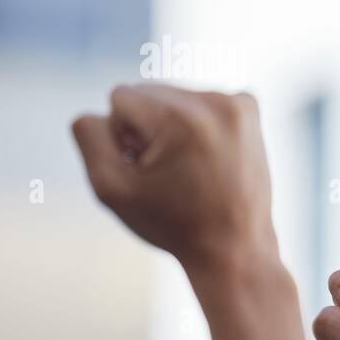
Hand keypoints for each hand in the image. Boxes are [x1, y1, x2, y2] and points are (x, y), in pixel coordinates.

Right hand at [71, 84, 275, 271]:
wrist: (235, 248)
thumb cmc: (172, 224)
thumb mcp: (111, 188)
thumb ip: (89, 137)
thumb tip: (100, 111)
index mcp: (181, 118)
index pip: (119, 96)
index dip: (121, 136)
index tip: (145, 168)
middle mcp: (216, 102)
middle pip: (149, 91)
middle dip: (147, 127)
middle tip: (169, 172)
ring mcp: (239, 103)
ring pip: (174, 96)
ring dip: (171, 126)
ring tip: (189, 168)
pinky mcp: (250, 109)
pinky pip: (202, 101)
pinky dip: (197, 123)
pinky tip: (207, 156)